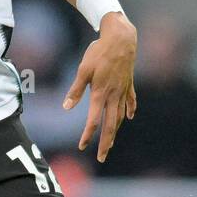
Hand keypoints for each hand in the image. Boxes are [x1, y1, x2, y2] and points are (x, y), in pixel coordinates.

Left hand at [62, 13, 136, 162]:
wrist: (122, 38)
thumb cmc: (99, 52)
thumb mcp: (83, 69)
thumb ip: (76, 90)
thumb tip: (66, 107)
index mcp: (101, 93)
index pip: (93, 120)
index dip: (87, 135)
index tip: (82, 146)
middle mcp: (114, 95)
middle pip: (110, 124)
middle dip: (106, 143)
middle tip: (102, 157)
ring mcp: (123, 90)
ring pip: (120, 116)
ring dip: (115, 131)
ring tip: (111, 143)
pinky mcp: (129, 83)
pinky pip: (130, 100)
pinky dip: (130, 110)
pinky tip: (130, 117)